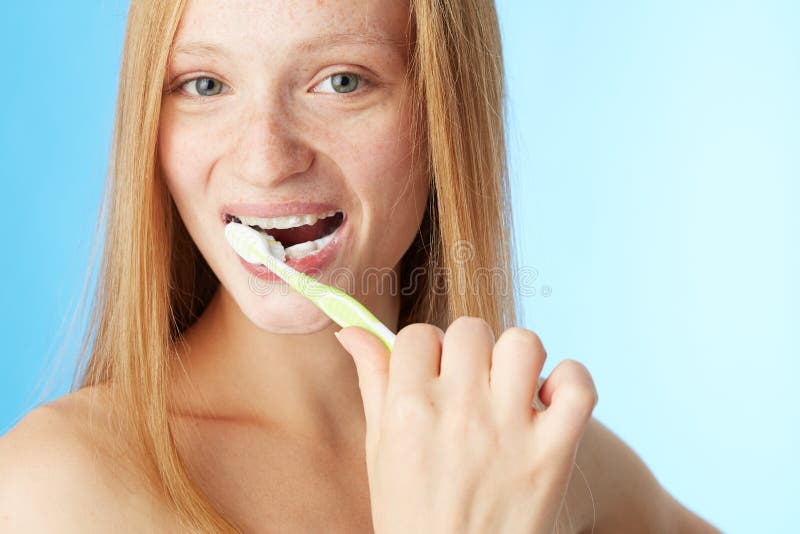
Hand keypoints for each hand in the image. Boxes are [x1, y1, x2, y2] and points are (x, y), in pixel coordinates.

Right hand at [335, 316, 597, 533]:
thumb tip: (354, 332)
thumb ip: (373, 383)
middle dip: (468, 351)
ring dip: (517, 359)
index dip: (425, 351)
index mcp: (408, 410)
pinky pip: (578, 385)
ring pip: (523, 343)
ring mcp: (510, 430)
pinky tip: (549, 401)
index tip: (432, 374)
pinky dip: (570, 381)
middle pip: (470, 329)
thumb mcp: (379, 452)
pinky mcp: (554, 452)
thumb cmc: (412, 516)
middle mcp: (459, 412)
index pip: (419, 334)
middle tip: (470, 384)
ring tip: (509, 390)